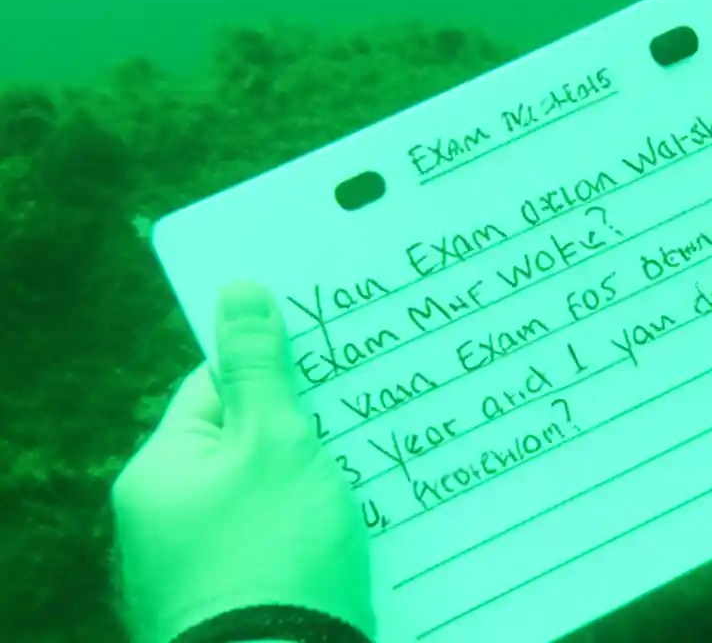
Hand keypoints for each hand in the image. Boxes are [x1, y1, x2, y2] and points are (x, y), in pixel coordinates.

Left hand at [111, 282, 374, 642]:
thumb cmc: (273, 548)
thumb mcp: (272, 442)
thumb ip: (258, 367)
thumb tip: (237, 288)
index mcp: (160, 472)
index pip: (213, 386)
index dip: (273, 363)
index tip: (330, 349)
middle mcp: (170, 518)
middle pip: (246, 440)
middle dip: (306, 420)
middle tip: (367, 398)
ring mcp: (206, 561)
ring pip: (272, 490)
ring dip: (319, 473)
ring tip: (378, 453)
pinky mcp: (244, 594)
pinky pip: (285, 535)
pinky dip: (320, 520)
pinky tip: (368, 511)